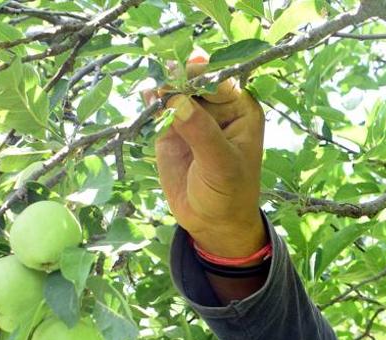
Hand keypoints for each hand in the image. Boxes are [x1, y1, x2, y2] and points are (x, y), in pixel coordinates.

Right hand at [144, 56, 266, 258]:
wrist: (212, 223)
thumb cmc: (229, 194)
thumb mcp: (220, 164)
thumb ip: (201, 132)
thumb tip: (179, 101)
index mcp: (240, 110)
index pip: (220, 80)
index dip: (202, 72)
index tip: (184, 69)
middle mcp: (217, 109)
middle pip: (194, 82)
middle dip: (178, 77)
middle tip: (163, 79)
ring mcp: (192, 118)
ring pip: (174, 93)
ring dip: (162, 87)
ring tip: (152, 89)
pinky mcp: (170, 132)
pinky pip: (159, 111)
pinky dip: (151, 103)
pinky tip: (144, 96)